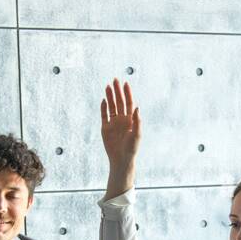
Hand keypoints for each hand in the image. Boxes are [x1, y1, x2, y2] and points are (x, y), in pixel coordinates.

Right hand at [100, 78, 140, 199]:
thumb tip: (137, 107)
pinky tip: (103, 100)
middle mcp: (122, 119)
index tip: (125, 83)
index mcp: (130, 119)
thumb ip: (137, 120)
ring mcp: (113, 123)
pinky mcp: (105, 128)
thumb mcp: (137, 134)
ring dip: (109, 96)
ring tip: (108, 86)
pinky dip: (103, 107)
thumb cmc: (132, 148)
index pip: (129, 102)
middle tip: (115, 80)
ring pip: (111, 106)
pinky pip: (104, 115)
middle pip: (119, 102)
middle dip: (117, 91)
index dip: (127, 93)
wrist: (121, 159)